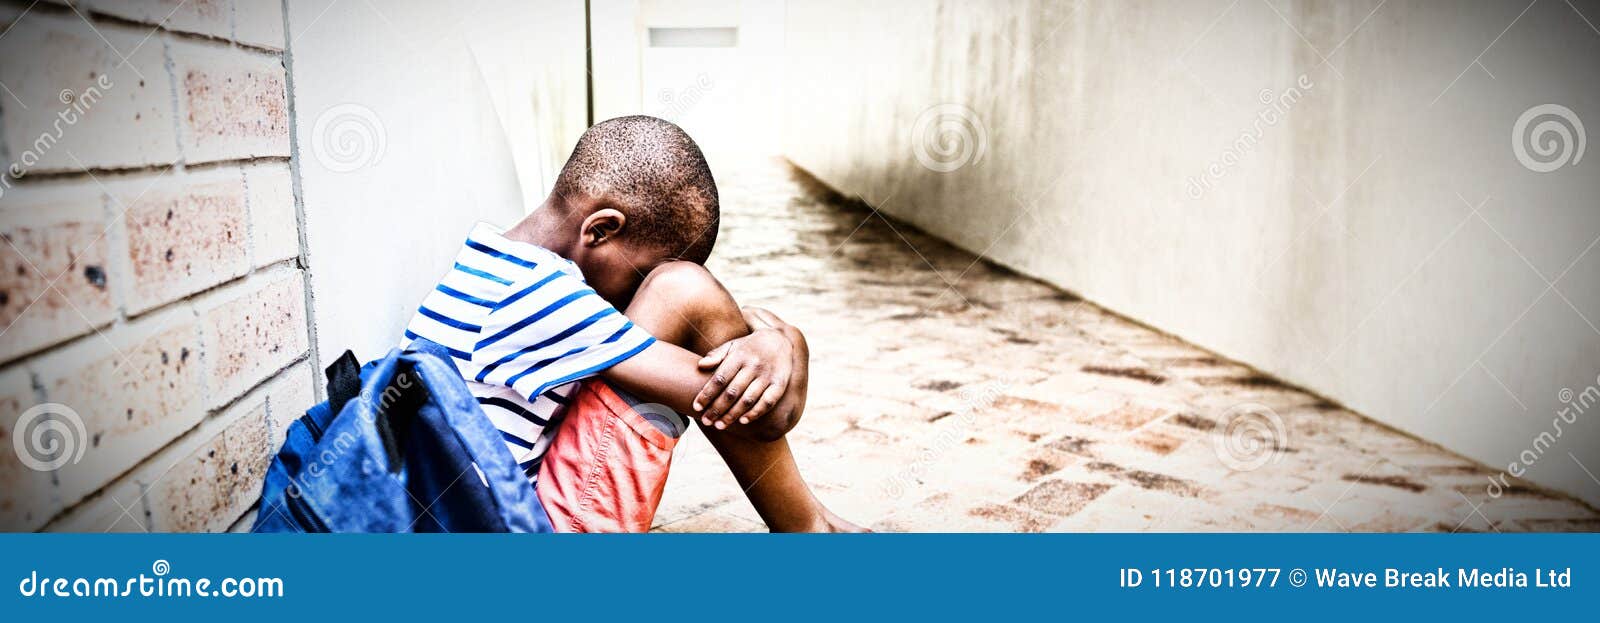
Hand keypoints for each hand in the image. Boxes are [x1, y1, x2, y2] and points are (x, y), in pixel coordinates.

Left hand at [693, 308, 806, 429]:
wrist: (779, 340)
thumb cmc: (749, 348)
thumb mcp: (733, 346)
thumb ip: (716, 355)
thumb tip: (700, 365)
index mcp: (739, 355)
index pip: (720, 378)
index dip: (707, 394)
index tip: (696, 407)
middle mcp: (754, 365)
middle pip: (732, 392)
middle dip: (717, 409)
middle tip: (706, 421)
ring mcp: (768, 375)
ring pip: (748, 399)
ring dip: (732, 415)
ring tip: (719, 425)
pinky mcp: (780, 384)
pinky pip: (767, 402)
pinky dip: (755, 413)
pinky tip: (742, 421)